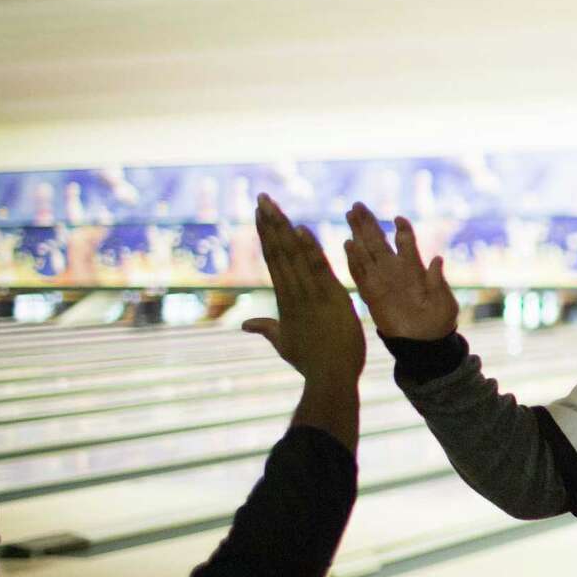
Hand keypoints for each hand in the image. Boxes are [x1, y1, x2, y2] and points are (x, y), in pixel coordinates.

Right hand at [245, 194, 365, 385]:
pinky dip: (309, 250)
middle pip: (279, 252)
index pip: (274, 260)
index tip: (261, 213)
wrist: (330, 378)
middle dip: (270, 223)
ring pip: (294, 256)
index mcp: (286, 300)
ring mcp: (311, 295)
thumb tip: (245, 324)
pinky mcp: (330, 299)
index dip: (267, 235)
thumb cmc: (310, 363)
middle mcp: (294, 293)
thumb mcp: (284, 343)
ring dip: (283, 228)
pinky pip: (318, 270)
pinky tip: (300, 229)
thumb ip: (266, 329)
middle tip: (262, 198)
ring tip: (273, 204)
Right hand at [343, 202, 457, 339]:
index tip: (398, 219)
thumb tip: (438, 259)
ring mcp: (382, 280)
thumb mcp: (444, 302)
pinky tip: (347, 245)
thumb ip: (438, 282)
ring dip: (358, 233)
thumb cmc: (438, 322)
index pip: (406, 241)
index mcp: (414, 268)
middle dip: (369, 222)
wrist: (424, 343)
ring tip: (349, 214)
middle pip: (379, 240)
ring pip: (366, 252)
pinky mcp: (371, 294)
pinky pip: (360, 274)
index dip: (402, 229)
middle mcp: (395, 270)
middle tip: (358, 205)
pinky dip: (354, 260)